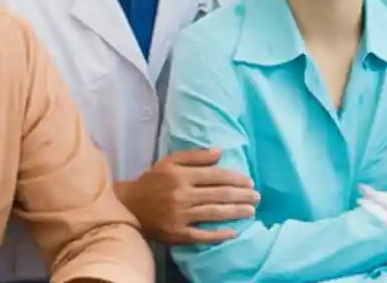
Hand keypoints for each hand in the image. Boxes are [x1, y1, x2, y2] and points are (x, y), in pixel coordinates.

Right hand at [117, 148, 259, 244]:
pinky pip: (201, 235)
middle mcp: (182, 195)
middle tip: (257, 196)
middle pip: (218, 195)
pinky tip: (233, 232)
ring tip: (251, 211)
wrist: (129, 206)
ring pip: (213, 214)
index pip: (215, 176)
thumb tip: (220, 152)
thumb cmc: (153, 181)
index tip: (250, 181)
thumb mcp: (170, 162)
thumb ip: (195, 156)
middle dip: (241, 195)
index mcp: (181, 175)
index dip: (235, 178)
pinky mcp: (177, 233)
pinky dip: (218, 234)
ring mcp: (179, 215)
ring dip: (235, 212)